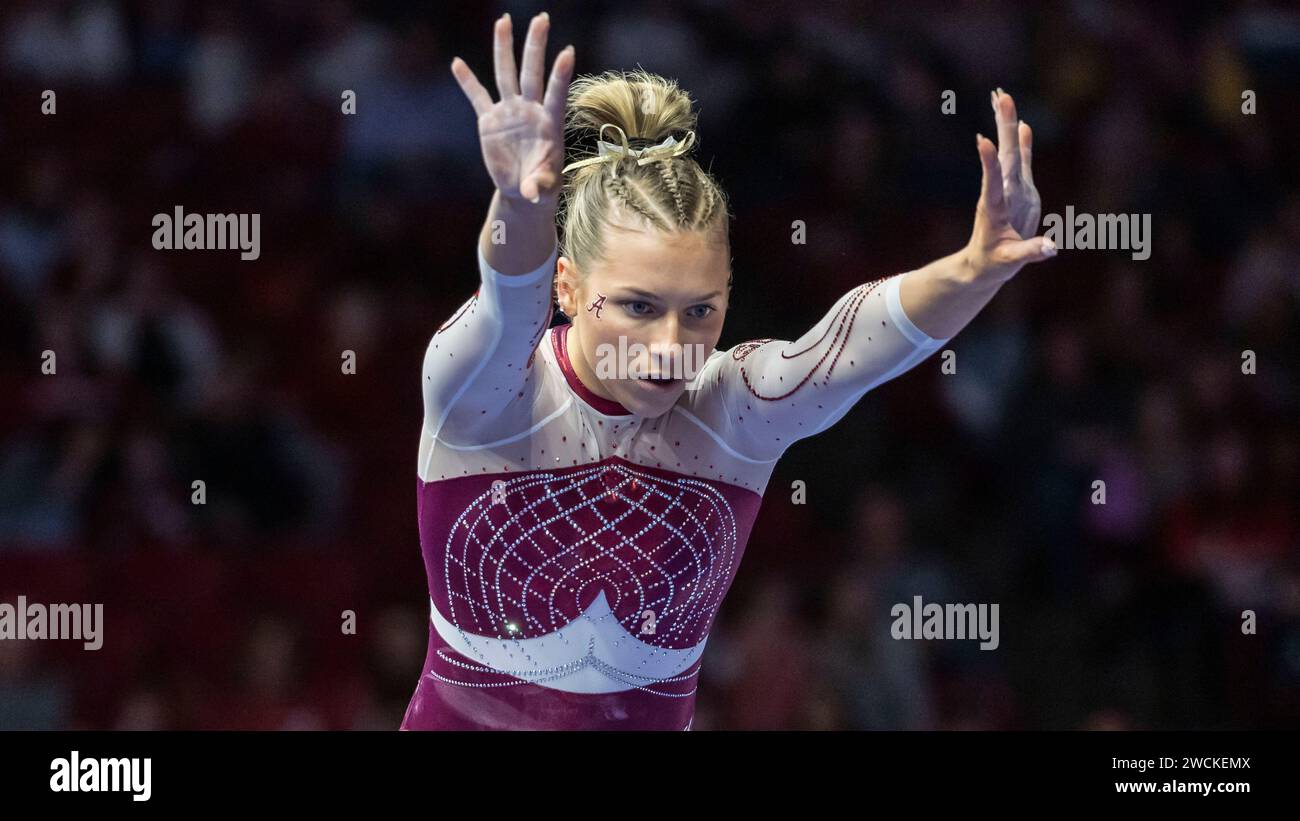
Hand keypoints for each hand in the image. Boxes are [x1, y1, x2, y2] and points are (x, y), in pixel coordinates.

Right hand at [451, 12, 573, 205]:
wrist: (524, 189)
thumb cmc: (542, 185)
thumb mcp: (543, 188)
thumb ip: (539, 185)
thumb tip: (532, 192)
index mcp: (549, 123)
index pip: (555, 93)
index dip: (560, 75)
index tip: (567, 52)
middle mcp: (530, 110)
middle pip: (531, 72)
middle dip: (535, 46)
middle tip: (542, 18)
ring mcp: (510, 112)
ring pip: (506, 74)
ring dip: (504, 48)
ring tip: (503, 21)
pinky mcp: (490, 120)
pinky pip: (477, 96)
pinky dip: (467, 81)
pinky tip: (457, 63)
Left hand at [965, 89, 1052, 283]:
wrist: (985, 263)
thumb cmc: (993, 263)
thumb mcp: (1010, 262)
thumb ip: (1029, 252)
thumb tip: (1052, 248)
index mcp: (994, 209)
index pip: (992, 183)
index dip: (989, 163)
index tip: (983, 140)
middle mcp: (1001, 193)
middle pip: (1004, 155)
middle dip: (1003, 126)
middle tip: (1000, 96)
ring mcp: (1011, 190)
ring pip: (1010, 152)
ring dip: (1007, 124)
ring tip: (1002, 97)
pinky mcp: (1020, 191)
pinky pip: (1021, 162)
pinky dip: (1022, 143)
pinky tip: (1022, 124)